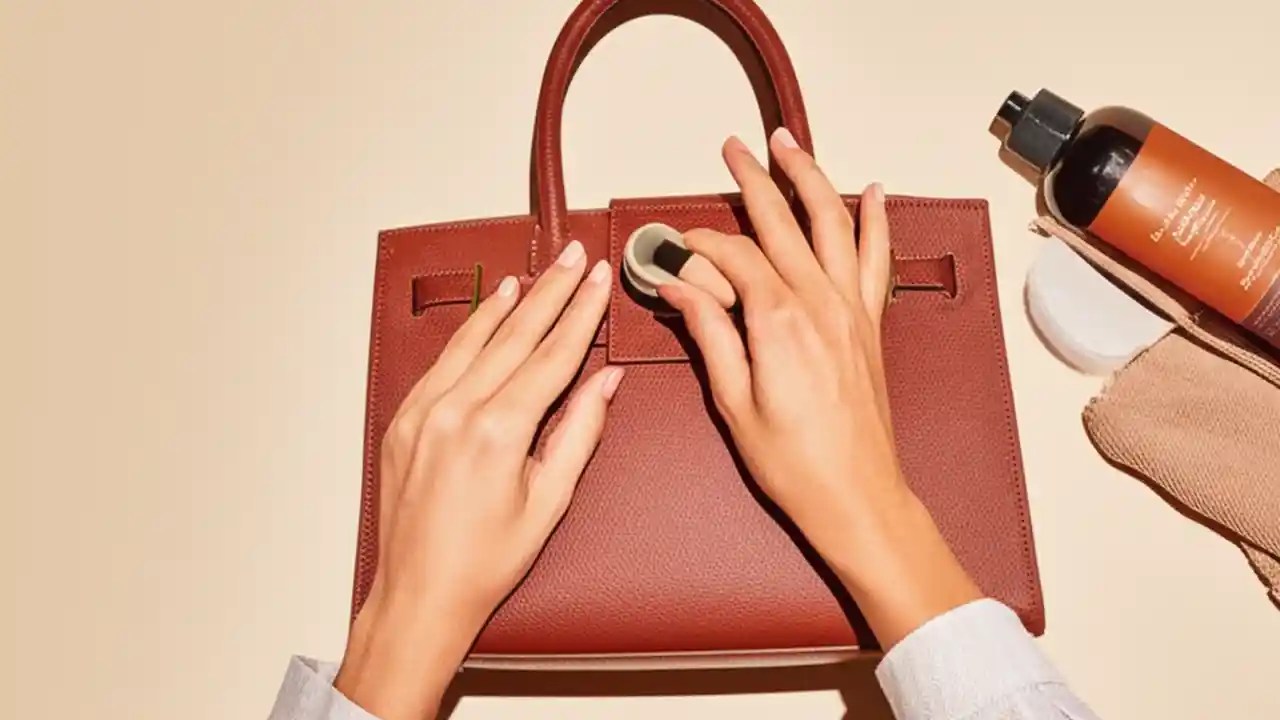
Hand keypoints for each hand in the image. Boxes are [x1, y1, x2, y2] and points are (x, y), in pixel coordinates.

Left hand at [335, 243, 622, 719]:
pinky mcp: (404, 420)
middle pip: (516, 336)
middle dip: (551, 292)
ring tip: (533, 273)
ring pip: (475, 340)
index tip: (596, 280)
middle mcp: (456, 412)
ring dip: (508, 303)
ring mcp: (424, 412)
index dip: (580, 314)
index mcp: (498, 432)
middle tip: (573, 257)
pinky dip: (469, 333)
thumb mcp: (549, 502)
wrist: (418, 594)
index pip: (553, 356)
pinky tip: (486, 313)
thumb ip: (579, 433)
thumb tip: (606, 382)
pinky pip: (443, 362)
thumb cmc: (485, 561)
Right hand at [659, 129, 979, 647]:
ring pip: (833, 223)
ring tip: (789, 144)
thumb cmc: (794, 463)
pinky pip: (876, 258)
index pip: (733, 257)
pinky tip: (872, 193)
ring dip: (810, 178)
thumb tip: (681, 286)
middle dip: (754, 179)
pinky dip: (875, 221)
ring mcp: (851, 310)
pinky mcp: (870, 324)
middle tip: (733, 148)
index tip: (678, 244)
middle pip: (783, 222)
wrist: (857, 496)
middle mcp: (820, 304)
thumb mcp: (732, 402)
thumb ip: (710, 334)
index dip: (700, 243)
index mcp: (778, 322)